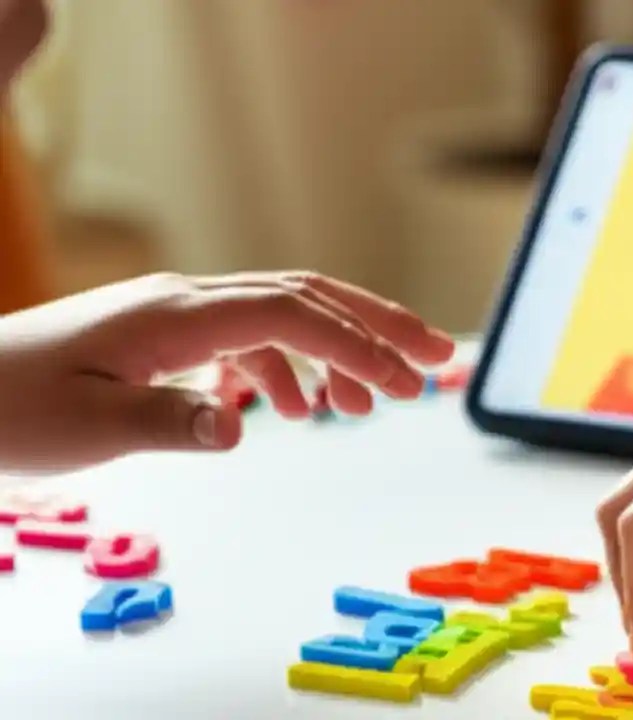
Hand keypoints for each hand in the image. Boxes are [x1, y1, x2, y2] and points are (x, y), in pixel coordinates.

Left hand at [0, 271, 452, 472]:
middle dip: (377, 324)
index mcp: (174, 314)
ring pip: (284, 313)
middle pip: (306, 294)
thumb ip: (170, 422)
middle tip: (437, 356)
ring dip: (339, 349)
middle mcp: (185, 300)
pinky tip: (294, 405)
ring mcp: (178, 312)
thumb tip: (242, 427)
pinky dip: (288, 366)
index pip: (291, 314)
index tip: (406, 379)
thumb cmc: (10, 410)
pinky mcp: (167, 333)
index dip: (357, 344)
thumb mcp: (88, 430)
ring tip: (376, 400)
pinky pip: (249, 337)